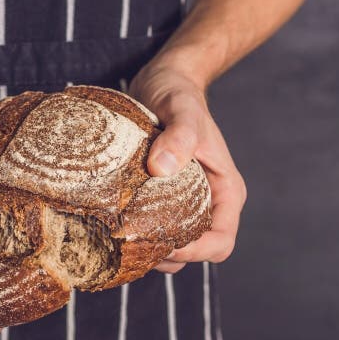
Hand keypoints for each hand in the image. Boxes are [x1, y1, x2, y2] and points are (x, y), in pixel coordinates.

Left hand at [129, 62, 246, 272]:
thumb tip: (162, 168)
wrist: (162, 83)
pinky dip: (136, 236)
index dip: (194, 253)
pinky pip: (153, 231)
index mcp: (225, 192)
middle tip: (131, 245)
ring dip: (148, 251)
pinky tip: (112, 226)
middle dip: (166, 256)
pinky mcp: (161, 201)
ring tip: (119, 238)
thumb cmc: (179, 95)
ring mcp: (184, 205)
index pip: (220, 242)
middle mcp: (208, 204)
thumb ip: (179, 137)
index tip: (162, 244)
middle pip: (194, 253)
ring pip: (172, 247)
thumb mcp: (182, 110)